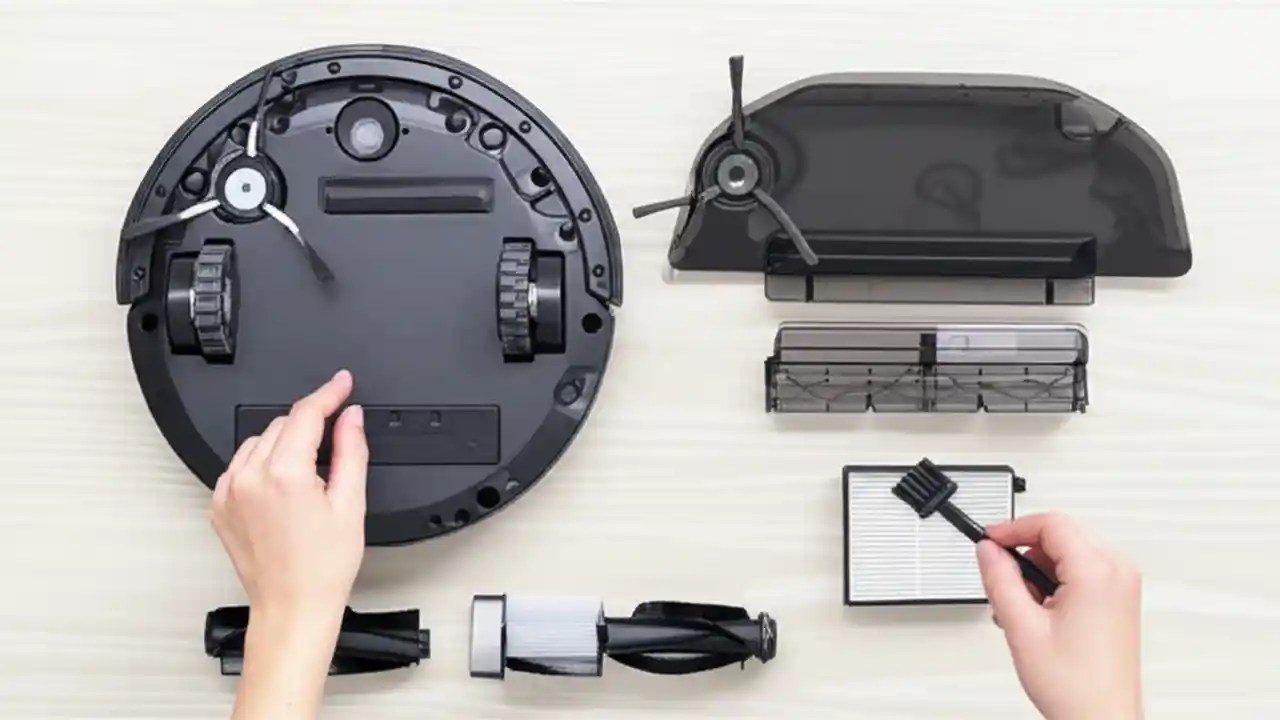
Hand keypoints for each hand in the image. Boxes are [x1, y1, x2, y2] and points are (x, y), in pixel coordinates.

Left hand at [211, 370, 368, 719]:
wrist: (292, 606)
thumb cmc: (322, 568)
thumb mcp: (351, 504)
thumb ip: (351, 451)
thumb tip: (350, 417)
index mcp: (285, 475)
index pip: (306, 414)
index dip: (329, 393)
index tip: (342, 384)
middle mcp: (249, 479)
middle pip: (282, 424)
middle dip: (309, 424)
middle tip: (336, 439)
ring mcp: (229, 493)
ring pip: (258, 441)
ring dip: (284, 443)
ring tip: (308, 473)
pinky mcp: (218, 506)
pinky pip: (239, 465)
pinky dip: (261, 463)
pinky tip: (282, 485)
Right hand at [977, 514, 1142, 719]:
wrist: (1102, 719)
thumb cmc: (1076, 687)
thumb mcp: (1021, 627)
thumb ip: (999, 579)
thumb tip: (987, 551)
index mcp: (1097, 572)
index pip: (1051, 524)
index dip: (1013, 528)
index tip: (989, 541)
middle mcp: (1117, 572)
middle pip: (1061, 533)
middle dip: (1024, 551)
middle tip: (998, 574)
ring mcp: (1122, 586)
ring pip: (1070, 551)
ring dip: (1039, 569)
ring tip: (1020, 605)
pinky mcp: (1119, 599)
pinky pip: (1082, 570)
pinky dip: (1056, 580)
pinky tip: (1038, 611)